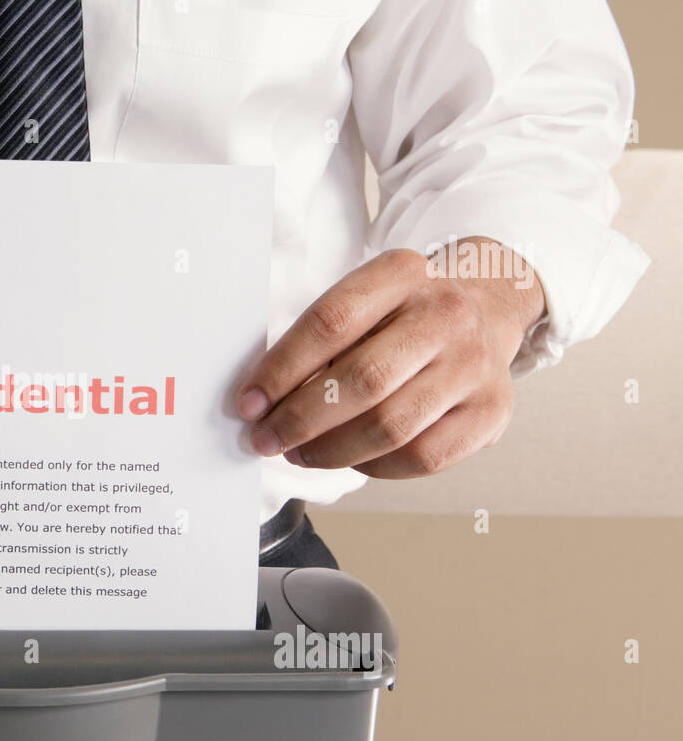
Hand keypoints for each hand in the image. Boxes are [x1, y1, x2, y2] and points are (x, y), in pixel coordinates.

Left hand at [236, 238, 545, 477]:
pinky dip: (375, 466)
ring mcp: (475, 365)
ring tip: (299, 452)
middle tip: (266, 439)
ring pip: (390, 427)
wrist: (485, 312)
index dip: (282, 369)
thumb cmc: (401, 317)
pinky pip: (421, 457)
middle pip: (362, 380)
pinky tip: (351, 458)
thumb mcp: (365, 300)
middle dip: (301, 419)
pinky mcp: (492, 411)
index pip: (331, 323)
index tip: (249, 403)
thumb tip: (261, 400)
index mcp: (402, 274)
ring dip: (331, 450)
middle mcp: (446, 315)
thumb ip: (319, 339)